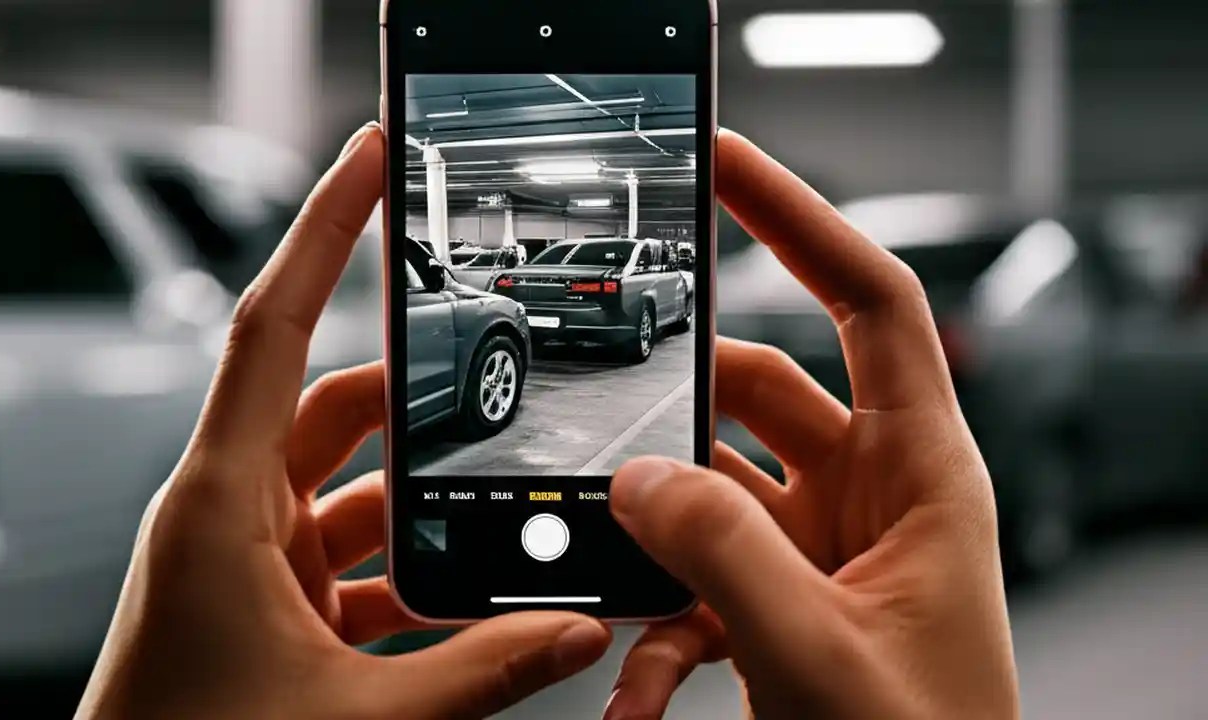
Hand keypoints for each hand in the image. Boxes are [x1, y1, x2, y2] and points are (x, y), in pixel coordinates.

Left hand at [76, 123, 610, 719]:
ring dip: (421, 500)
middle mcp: (227, 515)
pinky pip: (349, 554)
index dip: (325, 231)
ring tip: (497, 509)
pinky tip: (461, 596)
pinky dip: (406, 566)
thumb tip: (572, 630)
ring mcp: (246, 560)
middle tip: (494, 383)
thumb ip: (479, 672)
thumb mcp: (356, 719)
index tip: (366, 161)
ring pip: (350, 486)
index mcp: (219, 506)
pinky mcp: (265, 606)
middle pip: (334, 406)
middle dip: (420, 398)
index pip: (274, 326)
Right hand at [603, 131, 1018, 718]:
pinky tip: (634, 690)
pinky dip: (654, 632)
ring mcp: (818, 551)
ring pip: (708, 492)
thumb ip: (726, 555)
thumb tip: (639, 478)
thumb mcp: (820, 650)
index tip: (728, 167)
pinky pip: (696, 582)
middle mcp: (870, 498)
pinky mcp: (776, 604)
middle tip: (606, 425)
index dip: (802, 221)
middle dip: (674, 412)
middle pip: (757, 391)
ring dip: (651, 544)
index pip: (872, 303)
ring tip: (613, 594)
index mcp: (921, 476)